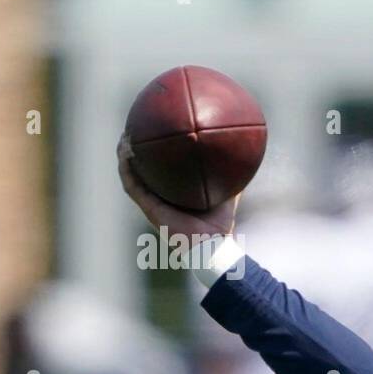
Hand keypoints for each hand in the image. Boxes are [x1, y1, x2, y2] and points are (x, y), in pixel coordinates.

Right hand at [117, 132, 239, 239]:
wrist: (210, 244)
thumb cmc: (220, 223)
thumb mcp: (227, 193)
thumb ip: (234, 177)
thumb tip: (247, 157)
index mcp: (174, 193)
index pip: (160, 169)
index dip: (155, 153)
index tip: (155, 132)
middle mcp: (160, 196)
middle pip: (141, 169)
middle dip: (136, 149)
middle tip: (136, 129)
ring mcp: (151, 202)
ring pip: (131, 174)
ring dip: (125, 155)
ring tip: (125, 136)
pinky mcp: (147, 207)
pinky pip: (131, 184)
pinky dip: (127, 168)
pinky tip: (126, 151)